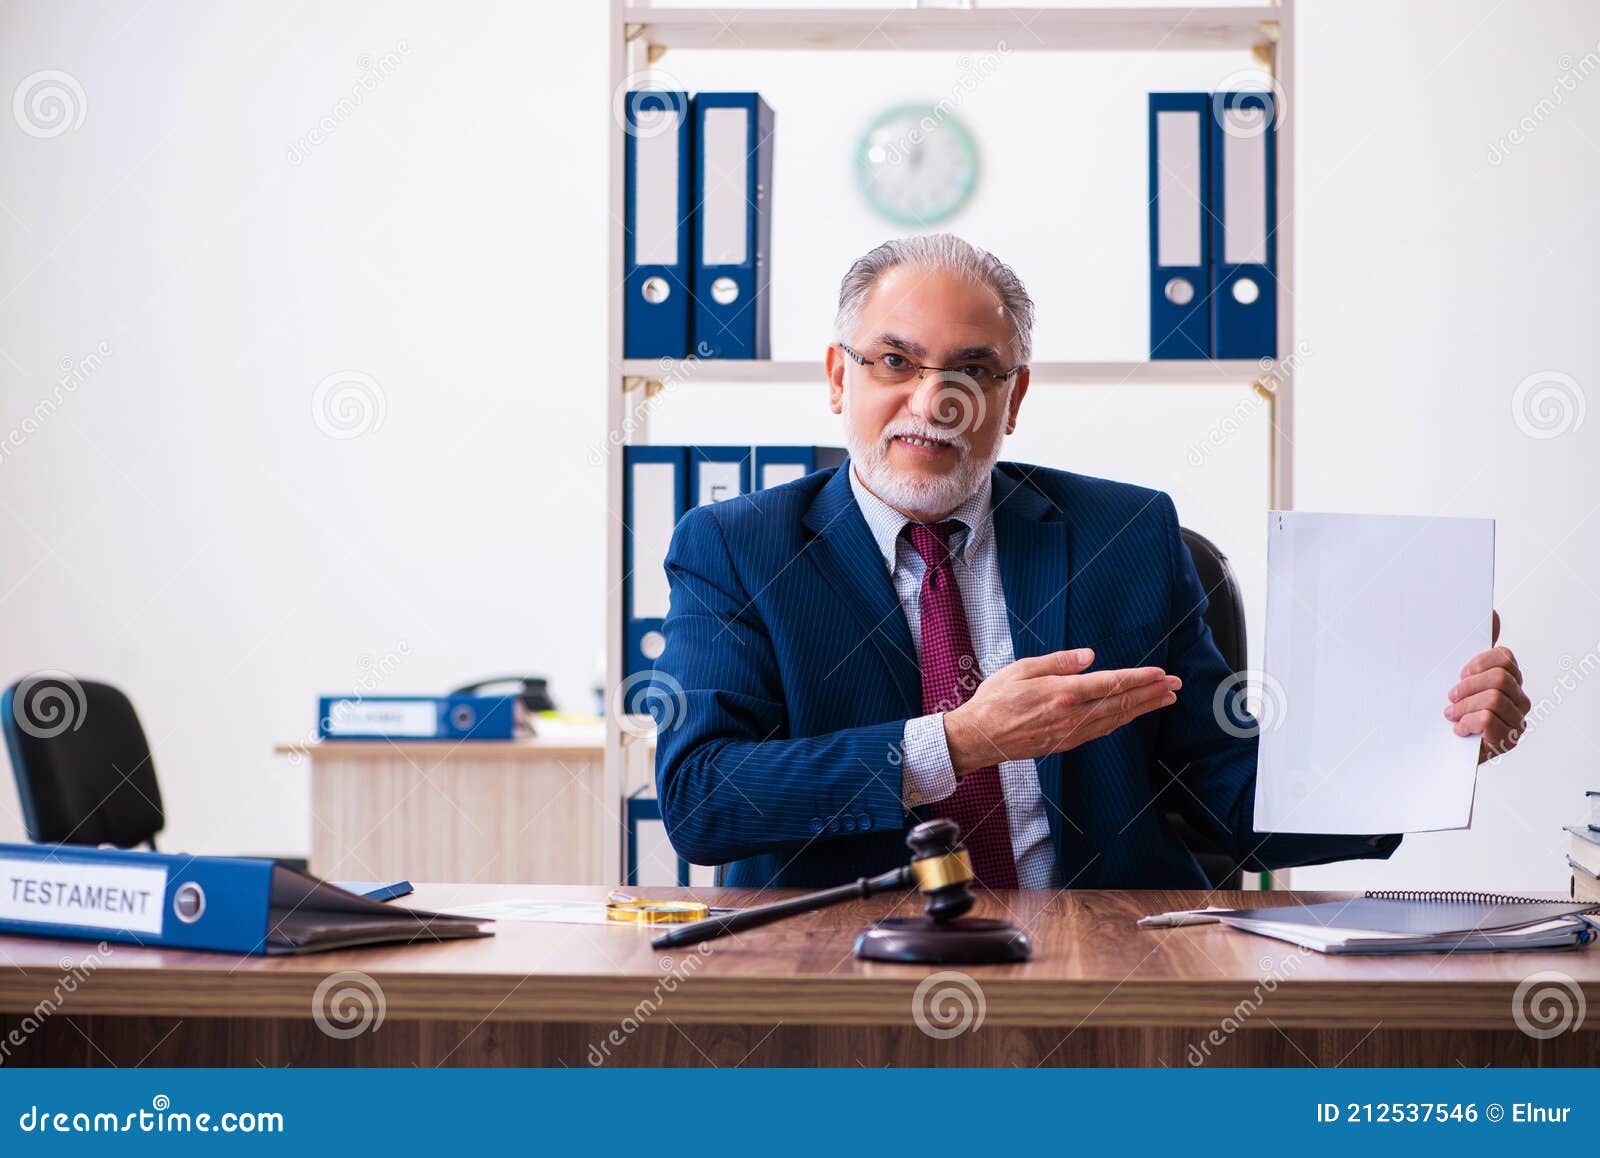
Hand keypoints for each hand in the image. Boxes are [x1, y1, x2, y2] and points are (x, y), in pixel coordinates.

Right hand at [942, 648, 1180, 774]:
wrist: (978, 737)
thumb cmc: (994, 699)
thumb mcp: (1022, 669)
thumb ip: (1059, 662)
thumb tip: (1090, 656)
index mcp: (1061, 693)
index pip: (1110, 684)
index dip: (1139, 679)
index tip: (1161, 673)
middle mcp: (1071, 715)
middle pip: (1120, 703)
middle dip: (1151, 693)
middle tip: (1175, 685)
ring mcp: (1070, 732)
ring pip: (1115, 719)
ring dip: (1142, 708)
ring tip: (1164, 699)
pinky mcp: (1065, 743)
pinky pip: (1101, 731)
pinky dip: (1121, 721)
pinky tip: (1131, 714)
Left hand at [1443, 611, 1528, 762]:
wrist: (1444, 750)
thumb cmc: (1453, 709)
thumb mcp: (1457, 676)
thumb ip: (1473, 647)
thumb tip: (1492, 613)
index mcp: (1509, 680)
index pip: (1504, 657)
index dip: (1478, 662)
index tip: (1459, 673)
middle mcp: (1518, 699)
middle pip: (1500, 677)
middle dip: (1468, 686)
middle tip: (1450, 697)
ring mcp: (1516, 721)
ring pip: (1494, 699)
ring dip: (1464, 706)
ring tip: (1451, 715)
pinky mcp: (1507, 741)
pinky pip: (1489, 721)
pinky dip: (1468, 723)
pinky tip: (1458, 730)